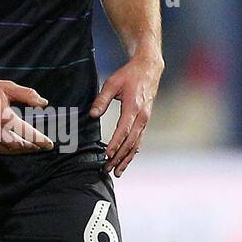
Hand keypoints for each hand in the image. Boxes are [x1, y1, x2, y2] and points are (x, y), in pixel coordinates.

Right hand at [0, 72, 53, 154]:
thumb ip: (27, 95)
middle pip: (17, 145)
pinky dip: (3, 148)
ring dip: (17, 149)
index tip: (50, 145)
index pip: (27, 133)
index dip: (40, 140)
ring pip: (5, 150)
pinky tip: (11, 146)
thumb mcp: (8, 87)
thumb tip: (44, 103)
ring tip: (28, 147)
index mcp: (4, 117)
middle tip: (39, 147)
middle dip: (30, 147)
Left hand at [90, 51, 162, 175]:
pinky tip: (126, 161)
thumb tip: (92, 115)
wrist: (149, 69)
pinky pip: (139, 140)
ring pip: (136, 144)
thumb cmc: (129, 75)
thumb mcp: (112, 83)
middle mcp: (142, 116)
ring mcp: (145, 120)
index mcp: (133, 107)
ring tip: (116, 172)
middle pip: (130, 142)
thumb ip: (101, 100)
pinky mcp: (145, 121)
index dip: (115, 145)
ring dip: (126, 159)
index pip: (123, 131)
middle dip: (119, 157)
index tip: (106, 155)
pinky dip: (132, 152)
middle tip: (107, 169)